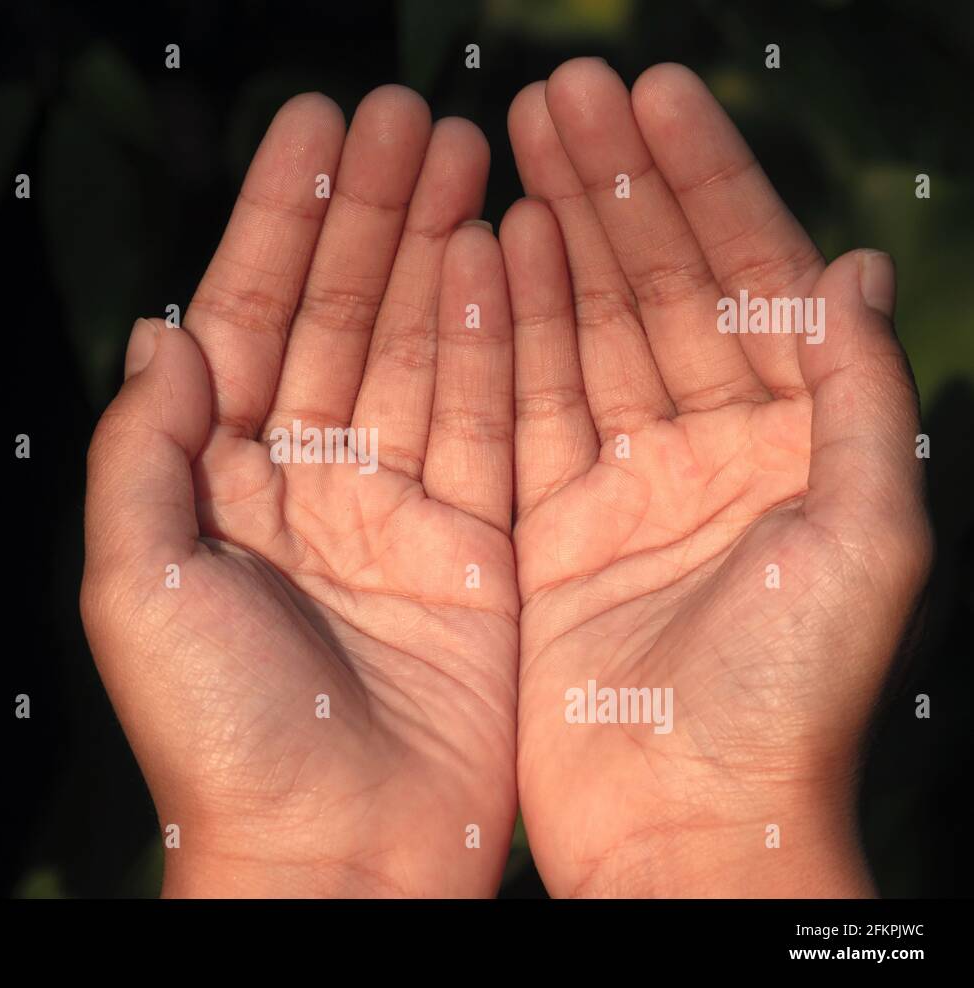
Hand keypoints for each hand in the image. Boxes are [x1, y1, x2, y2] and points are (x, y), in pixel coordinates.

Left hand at [81, 87, 518, 896]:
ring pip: (421, 351)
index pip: (248, 318)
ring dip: (439, 250)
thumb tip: (163, 332)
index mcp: (216, 484)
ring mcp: (393, 511)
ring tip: (466, 150)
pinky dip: (497, 338)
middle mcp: (304, 483)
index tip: (318, 120)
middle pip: (343, 317)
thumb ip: (142, 452)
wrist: (332, 856)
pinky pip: (488, 421)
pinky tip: (503, 254)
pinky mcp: (473, 548)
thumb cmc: (216, 736)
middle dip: (371, 212)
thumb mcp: (136, 583)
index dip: (281, 218)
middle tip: (410, 108)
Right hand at [501, 59, 931, 896]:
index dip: (705, 182)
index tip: (652, 93)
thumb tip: (857, 270)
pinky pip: (521, 407)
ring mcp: (619, 483)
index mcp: (792, 443)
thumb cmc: (792, 702)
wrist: (685, 826)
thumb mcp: (865, 543)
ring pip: (582, 332)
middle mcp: (705, 450)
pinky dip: (506, 329)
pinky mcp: (545, 525)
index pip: (748, 279)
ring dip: (554, 235)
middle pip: (656, 287)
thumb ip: (864, 401)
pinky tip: (489, 251)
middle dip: (614, 185)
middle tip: (561, 91)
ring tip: (517, 142)